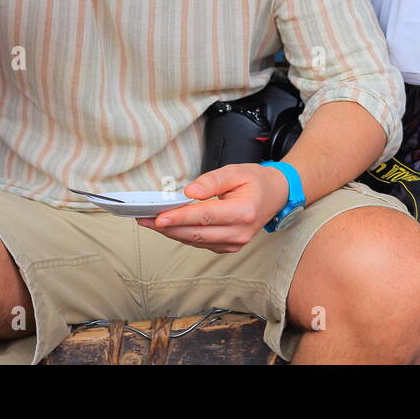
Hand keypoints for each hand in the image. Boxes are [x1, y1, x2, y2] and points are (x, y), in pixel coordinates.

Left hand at [134, 164, 290, 252]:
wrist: (276, 195)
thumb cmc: (256, 181)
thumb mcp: (237, 171)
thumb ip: (212, 181)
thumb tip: (189, 193)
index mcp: (244, 211)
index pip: (205, 216)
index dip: (179, 218)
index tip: (157, 217)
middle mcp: (240, 232)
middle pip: (196, 233)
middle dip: (167, 227)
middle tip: (143, 219)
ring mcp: (235, 243)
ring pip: (196, 241)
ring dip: (171, 232)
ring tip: (149, 222)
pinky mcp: (229, 247)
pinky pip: (201, 243)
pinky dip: (183, 235)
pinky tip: (169, 226)